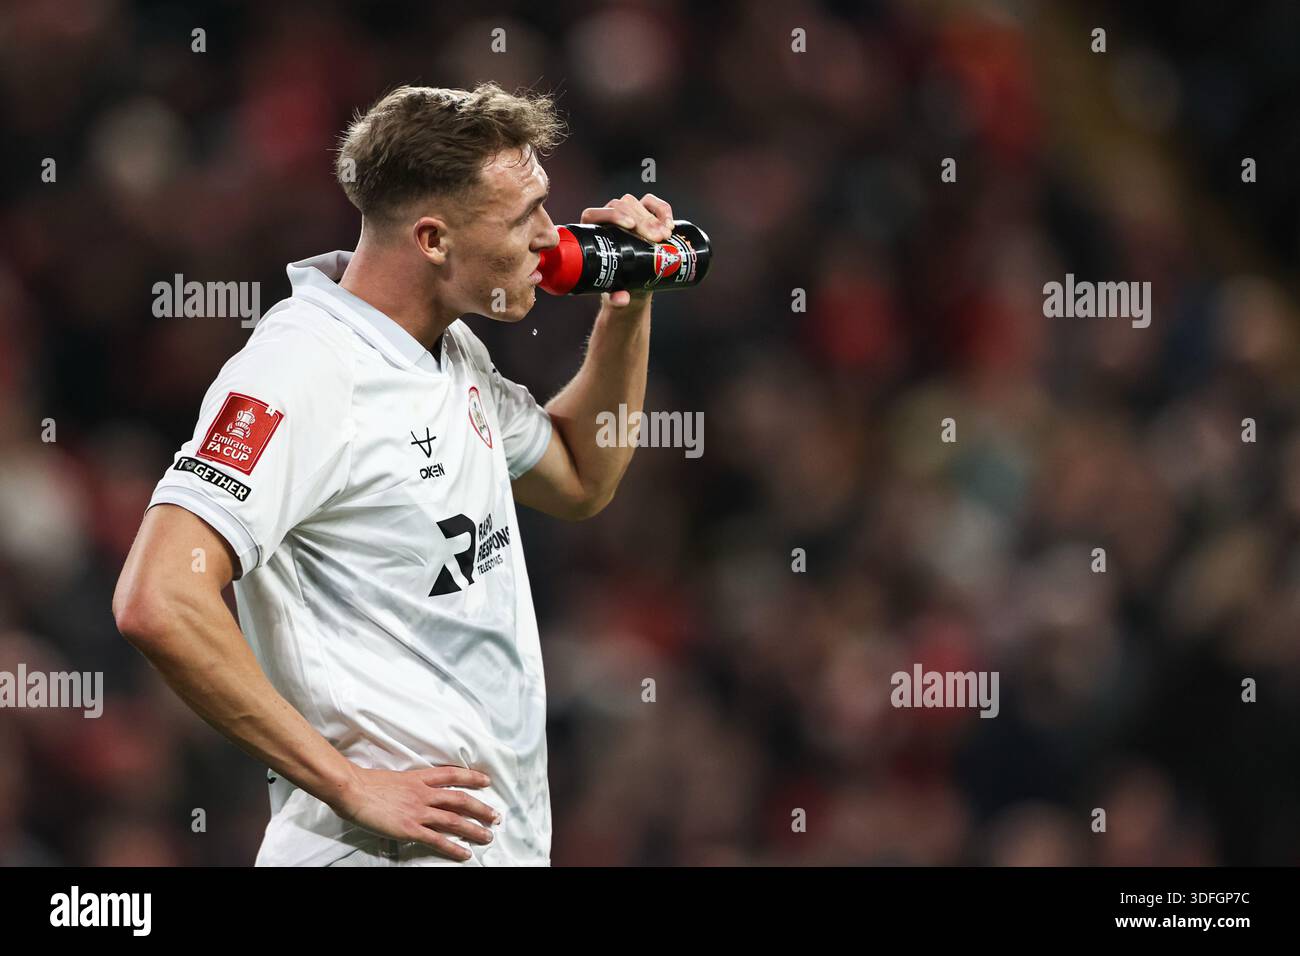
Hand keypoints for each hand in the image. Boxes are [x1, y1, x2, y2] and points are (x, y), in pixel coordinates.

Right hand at [330, 764, 500, 861]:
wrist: (353, 789)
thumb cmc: (367, 783)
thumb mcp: (394, 778)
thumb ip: (407, 786)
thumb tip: (410, 793)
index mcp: (419, 778)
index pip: (452, 775)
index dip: (472, 777)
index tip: (486, 781)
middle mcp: (424, 793)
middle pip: (460, 799)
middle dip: (481, 808)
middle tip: (496, 816)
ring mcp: (418, 811)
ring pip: (454, 819)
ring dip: (474, 828)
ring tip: (488, 836)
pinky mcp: (410, 828)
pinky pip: (437, 839)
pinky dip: (453, 847)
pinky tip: (464, 853)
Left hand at [580, 192, 674, 306]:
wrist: (634, 286)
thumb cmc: (618, 286)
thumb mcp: (616, 292)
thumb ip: (616, 299)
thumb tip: (622, 299)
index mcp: (592, 233)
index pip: (594, 214)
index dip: (611, 215)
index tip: (630, 226)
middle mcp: (607, 219)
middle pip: (620, 206)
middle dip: (641, 220)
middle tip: (657, 238)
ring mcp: (626, 214)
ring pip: (636, 203)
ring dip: (653, 217)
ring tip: (665, 236)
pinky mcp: (644, 214)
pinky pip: (653, 204)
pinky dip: (663, 210)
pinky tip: (670, 224)